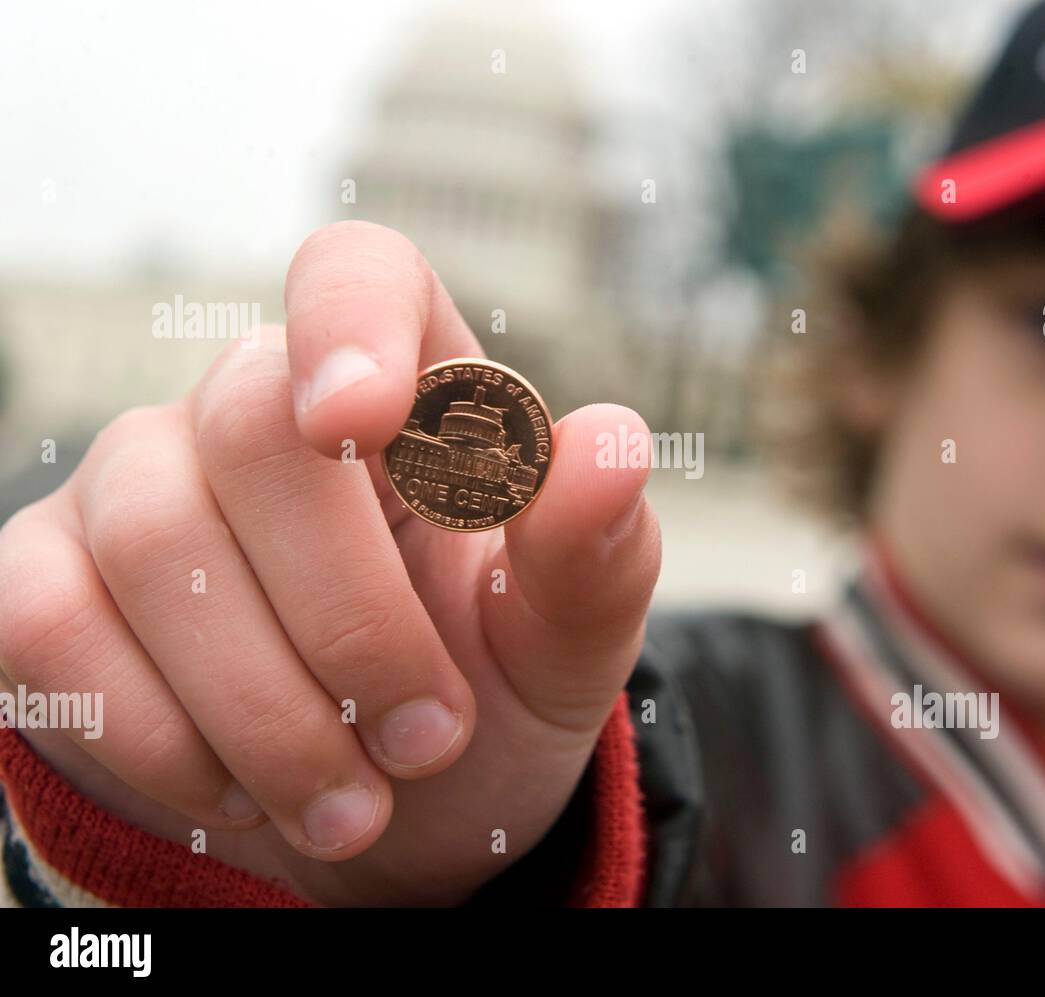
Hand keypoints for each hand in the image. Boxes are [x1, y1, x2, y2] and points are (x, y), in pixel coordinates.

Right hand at [0, 221, 661, 904]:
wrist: (379, 823)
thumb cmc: (477, 701)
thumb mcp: (560, 647)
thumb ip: (593, 552)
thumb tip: (612, 445)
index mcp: (405, 396)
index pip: (356, 273)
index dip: (350, 321)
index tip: (365, 421)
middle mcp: (252, 415)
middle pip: (254, 426)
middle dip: (352, 620)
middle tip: (427, 740)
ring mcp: (137, 492)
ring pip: (160, 543)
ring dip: (270, 712)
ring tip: (353, 803)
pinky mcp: (48, 584)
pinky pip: (50, 625)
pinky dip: (161, 740)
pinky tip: (239, 790)